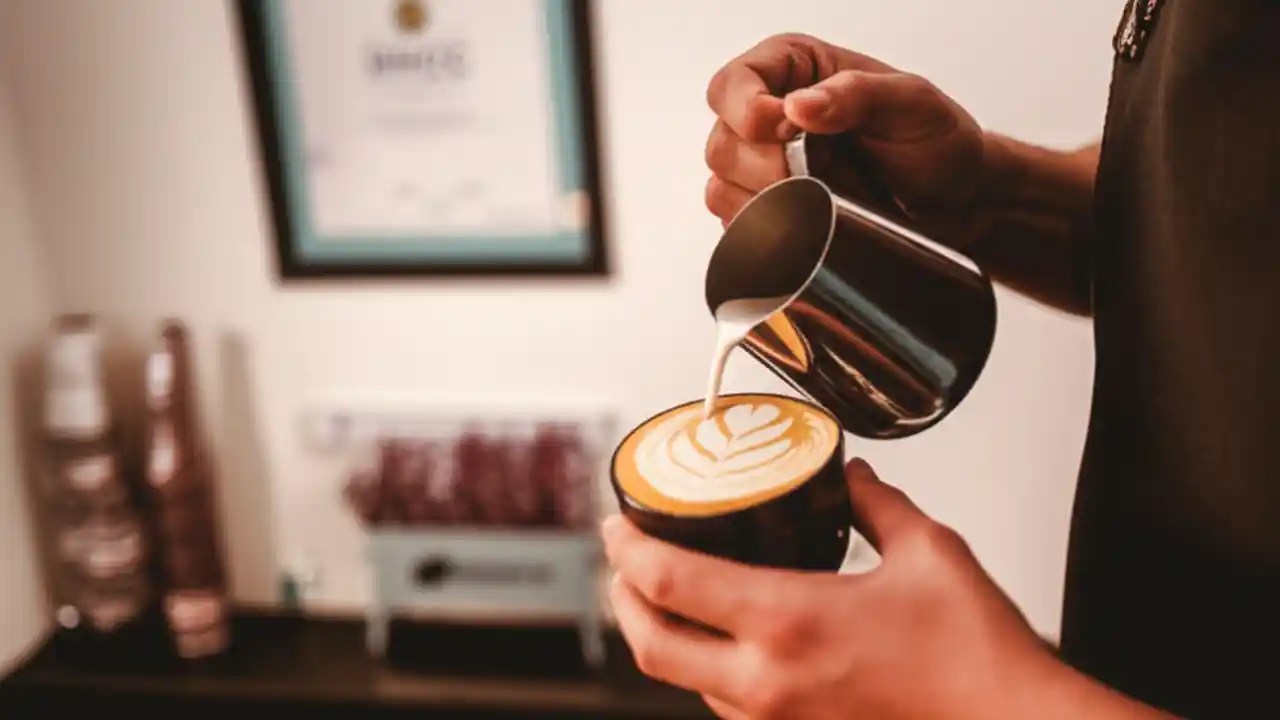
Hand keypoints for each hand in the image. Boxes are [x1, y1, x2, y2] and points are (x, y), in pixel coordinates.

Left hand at [602, 460, 1168, 719]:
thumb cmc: (977, 654)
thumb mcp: (927, 551)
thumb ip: (877, 504)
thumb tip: (854, 476)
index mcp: (789, 622)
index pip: (670, 582)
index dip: (626, 549)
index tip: (616, 523)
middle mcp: (767, 682)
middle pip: (650, 644)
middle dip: (622, 598)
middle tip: (624, 560)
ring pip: (683, 681)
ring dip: (663, 636)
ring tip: (667, 594)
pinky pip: (725, 707)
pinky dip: (706, 671)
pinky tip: (724, 643)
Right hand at [704, 34, 987, 242]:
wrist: (956, 202)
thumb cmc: (937, 143)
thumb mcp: (910, 103)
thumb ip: (856, 94)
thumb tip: (798, 107)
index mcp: (792, 70)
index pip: (732, 86)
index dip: (746, 112)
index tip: (788, 133)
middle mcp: (768, 116)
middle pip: (721, 144)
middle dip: (763, 169)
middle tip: (813, 177)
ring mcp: (764, 168)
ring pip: (721, 189)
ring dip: (765, 204)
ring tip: (818, 202)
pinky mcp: (770, 213)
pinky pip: (738, 227)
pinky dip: (766, 231)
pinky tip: (805, 225)